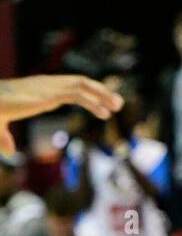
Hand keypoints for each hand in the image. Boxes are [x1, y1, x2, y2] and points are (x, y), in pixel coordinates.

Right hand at [0, 75, 122, 153]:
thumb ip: (5, 138)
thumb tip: (10, 152)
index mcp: (39, 89)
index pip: (68, 87)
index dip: (85, 94)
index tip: (99, 105)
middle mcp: (47, 85)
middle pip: (80, 83)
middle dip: (100, 92)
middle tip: (117, 104)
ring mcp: (49, 87)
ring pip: (83, 85)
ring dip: (102, 94)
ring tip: (117, 106)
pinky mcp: (50, 94)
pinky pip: (77, 94)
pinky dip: (94, 101)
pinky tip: (104, 112)